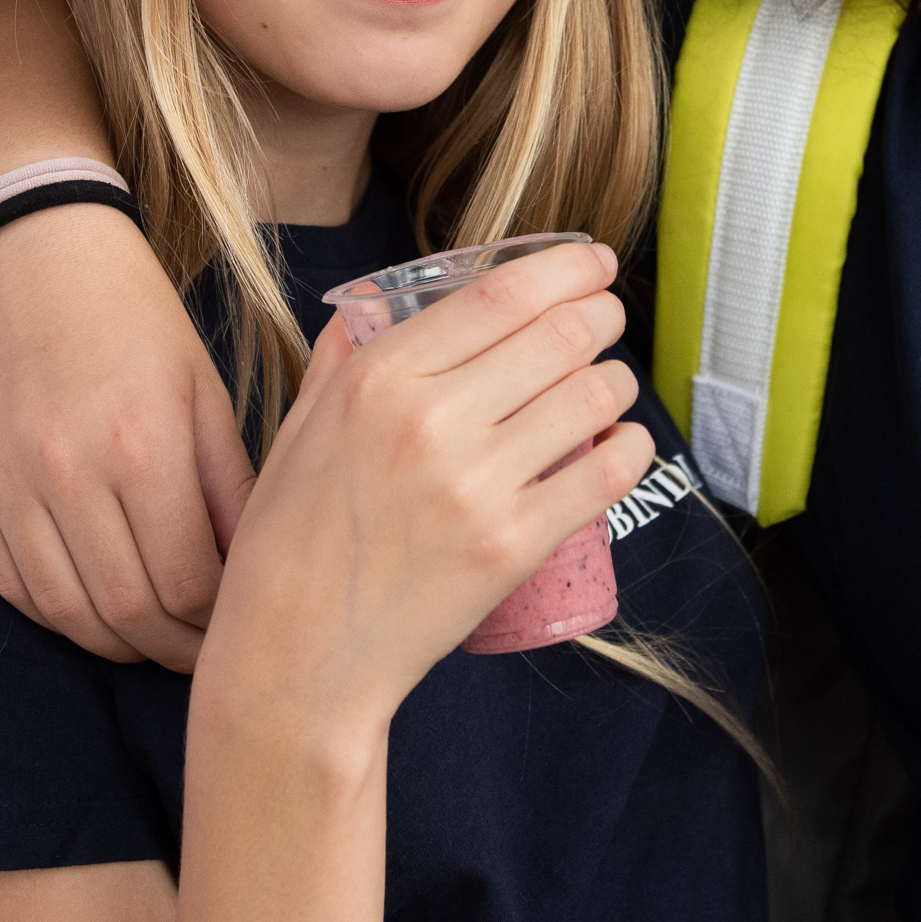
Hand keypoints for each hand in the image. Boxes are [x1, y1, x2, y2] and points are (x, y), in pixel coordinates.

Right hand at [0, 204, 258, 669]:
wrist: (25, 252)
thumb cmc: (131, 314)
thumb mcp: (203, 388)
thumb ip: (231, 485)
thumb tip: (256, 568)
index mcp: (142, 445)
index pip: (189, 585)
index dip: (219, 624)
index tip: (242, 626)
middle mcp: (69, 474)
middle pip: (129, 612)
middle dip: (176, 649)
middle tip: (204, 653)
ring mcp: (9, 486)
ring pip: (67, 614)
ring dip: (117, 643)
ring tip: (153, 639)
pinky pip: (14, 585)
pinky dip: (58, 614)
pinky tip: (94, 609)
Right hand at [199, 242, 653, 737]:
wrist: (297, 659)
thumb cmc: (289, 545)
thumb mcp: (298, 429)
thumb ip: (342, 359)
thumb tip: (378, 306)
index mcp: (378, 378)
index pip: (500, 294)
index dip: (565, 268)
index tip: (592, 262)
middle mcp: (432, 420)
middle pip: (560, 335)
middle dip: (601, 316)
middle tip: (608, 318)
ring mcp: (478, 484)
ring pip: (593, 398)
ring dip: (617, 381)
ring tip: (610, 386)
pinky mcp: (513, 545)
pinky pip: (604, 475)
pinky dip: (630, 449)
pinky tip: (624, 444)